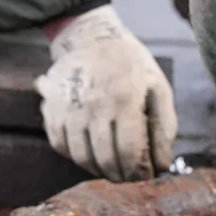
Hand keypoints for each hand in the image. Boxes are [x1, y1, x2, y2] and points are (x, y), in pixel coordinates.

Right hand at [35, 5, 177, 181]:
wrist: (88, 38)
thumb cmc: (129, 64)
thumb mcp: (157, 86)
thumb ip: (163, 126)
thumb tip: (162, 165)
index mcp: (124, 99)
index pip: (131, 152)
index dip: (139, 172)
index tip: (145, 175)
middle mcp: (93, 106)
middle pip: (106, 159)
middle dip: (121, 176)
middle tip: (130, 177)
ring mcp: (69, 109)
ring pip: (81, 158)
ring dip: (99, 170)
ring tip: (112, 168)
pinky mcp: (51, 110)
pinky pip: (61, 146)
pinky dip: (77, 157)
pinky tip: (91, 153)